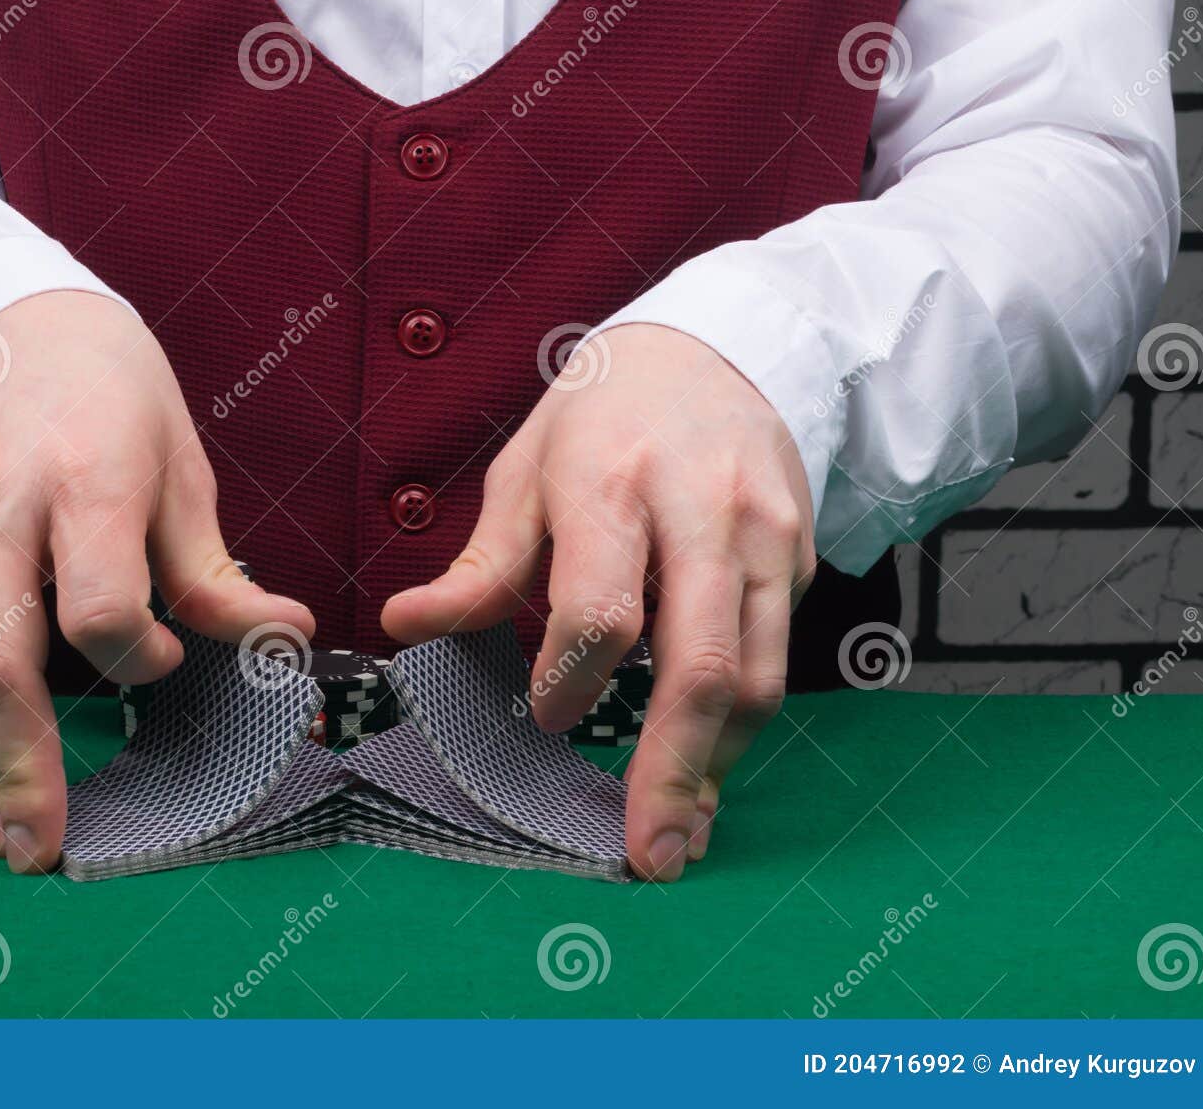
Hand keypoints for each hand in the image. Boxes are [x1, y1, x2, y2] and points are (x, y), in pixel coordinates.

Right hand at [0, 291, 312, 871]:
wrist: (11, 310)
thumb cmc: (114, 394)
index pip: (99, 612)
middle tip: (35, 848)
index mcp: (83, 479)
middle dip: (17, 771)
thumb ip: (216, 574)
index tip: (158, 661)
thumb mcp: (182, 470)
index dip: (135, 660)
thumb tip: (285, 642)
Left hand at [382, 322, 814, 880]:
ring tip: (680, 829)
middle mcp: (704, 511)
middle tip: (649, 855)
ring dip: (716, 765)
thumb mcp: (525, 468)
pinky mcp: (801, 559)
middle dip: (672, 770)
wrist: (720, 347)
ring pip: (755, 676)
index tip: (546, 718)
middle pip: (699, 663)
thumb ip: (480, 563)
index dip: (570, 680)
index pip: (601, 608)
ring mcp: (766, 536)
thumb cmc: (603, 414)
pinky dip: (739, 722)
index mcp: (614, 483)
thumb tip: (401, 628)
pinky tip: (703, 760)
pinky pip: (775, 656)